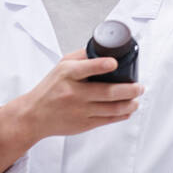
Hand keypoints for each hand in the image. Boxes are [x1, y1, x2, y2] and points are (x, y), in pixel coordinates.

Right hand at [0, 50, 143, 172]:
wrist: (33, 116)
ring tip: (136, 99)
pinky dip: (122, 115)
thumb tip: (105, 48)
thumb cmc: (50, 89)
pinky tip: (128, 110)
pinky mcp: (84, 124)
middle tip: (139, 86)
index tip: (114, 63)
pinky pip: (108, 120)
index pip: (85, 69)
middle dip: (129, 90)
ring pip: (112, 108)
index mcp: (67, 75)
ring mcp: (80, 110)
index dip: (101, 65)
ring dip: (130, 104)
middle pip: (107, 92)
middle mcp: (74, 93)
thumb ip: (82, 56)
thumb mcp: (61, 67)